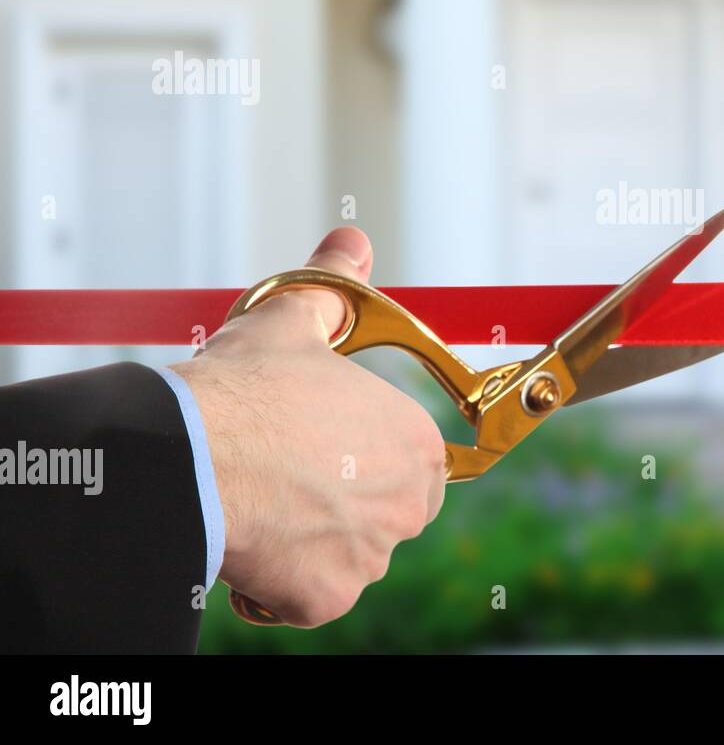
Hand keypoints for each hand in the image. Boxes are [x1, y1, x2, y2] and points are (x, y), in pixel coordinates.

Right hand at [170, 228, 445, 627]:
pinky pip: (307, 597)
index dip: (362, 456)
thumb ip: (334, 288)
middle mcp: (408, 505)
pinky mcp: (325, 600)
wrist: (188, 457)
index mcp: (416, 443)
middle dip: (344, 501)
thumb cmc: (248, 388)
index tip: (322, 450)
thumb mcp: (294, 322)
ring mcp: (369, 558)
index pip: (410, 461)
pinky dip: (278, 582)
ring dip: (310, 539)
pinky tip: (249, 543)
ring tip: (262, 502)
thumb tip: (351, 243)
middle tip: (288, 476)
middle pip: (385, 512)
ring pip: (346, 555)